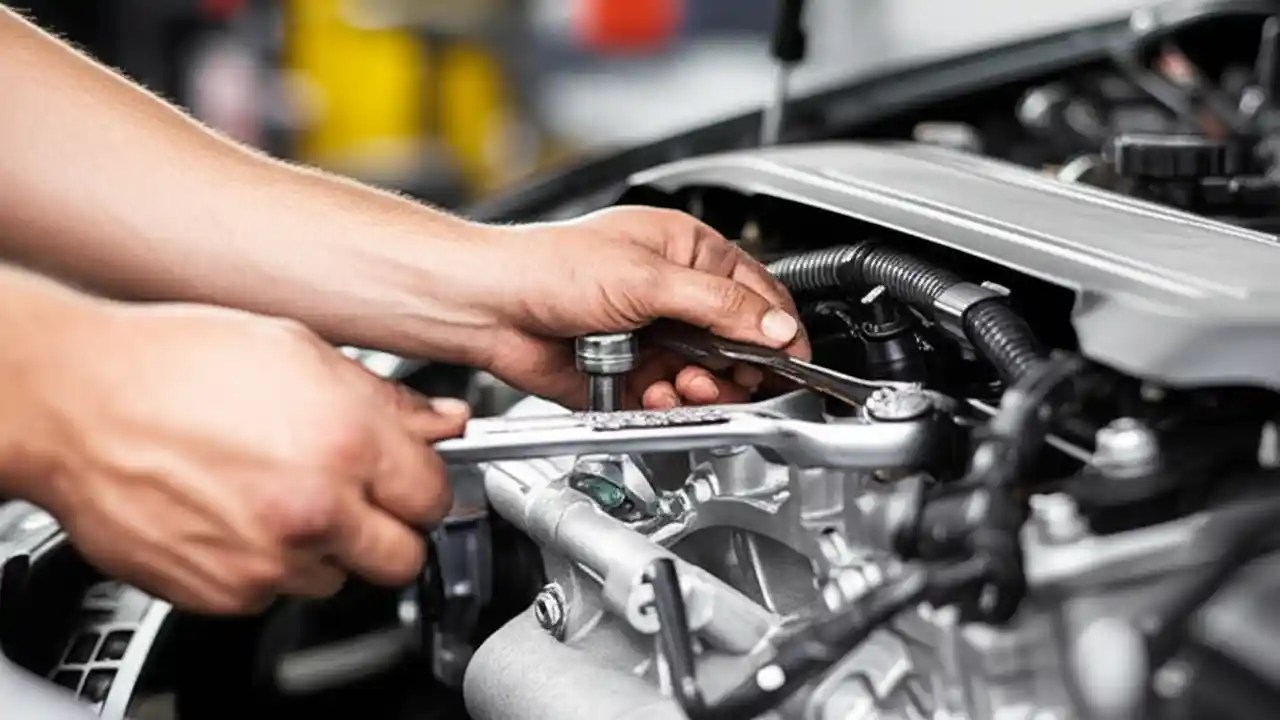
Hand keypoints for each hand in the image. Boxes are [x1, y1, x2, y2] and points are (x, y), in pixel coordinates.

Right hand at [18, 302, 465, 613]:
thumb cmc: (174, 364)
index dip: (423, 484)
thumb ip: (387, 399)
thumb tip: (443, 421)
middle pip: (403, 557)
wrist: (77, 401)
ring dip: (326, 547)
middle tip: (359, 497)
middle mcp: (315, 508)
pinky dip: (268, 564)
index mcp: (348, 441)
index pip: (436, 496)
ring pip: (339, 579)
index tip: (409, 478)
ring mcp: (269, 559)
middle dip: (390, 530)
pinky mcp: (225, 592)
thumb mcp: (299, 350)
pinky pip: (276, 592)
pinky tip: (239, 512)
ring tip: (277, 492)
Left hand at [471, 206, 810, 408]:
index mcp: (688, 252)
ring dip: (701, 389)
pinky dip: (667, 405)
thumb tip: (774, 327)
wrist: (492, 307)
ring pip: (707, 378)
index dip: (777, 330)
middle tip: (725, 376)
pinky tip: (652, 395)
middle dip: (735, 367)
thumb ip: (718, 306)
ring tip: (682, 385)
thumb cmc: (551, 268)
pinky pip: (670, 402)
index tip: (790, 360)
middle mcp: (676, 295)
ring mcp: (655, 337)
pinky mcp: (632, 376)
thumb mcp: (648, 279)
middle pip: (738, 344)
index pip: (758, 294)